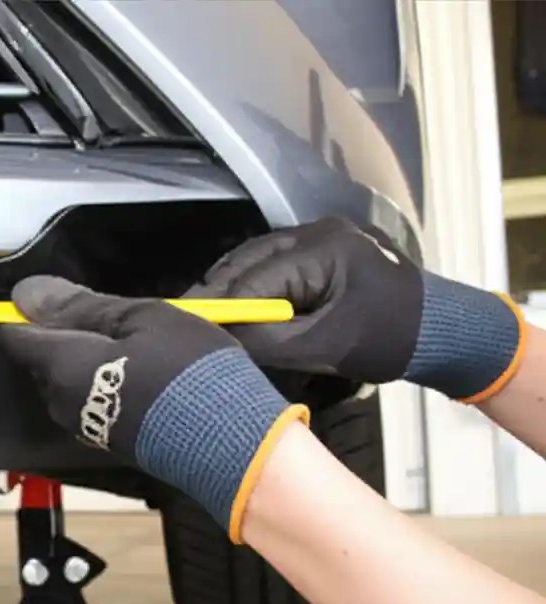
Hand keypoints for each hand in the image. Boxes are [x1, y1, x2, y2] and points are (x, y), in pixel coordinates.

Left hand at [0, 276, 307, 542]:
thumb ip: (80, 306)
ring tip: (138, 347)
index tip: (64, 297)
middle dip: (66, 334)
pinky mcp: (105, 441)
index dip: (30, 310)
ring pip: (67, 379)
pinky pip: (90, 401)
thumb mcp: (141, 319)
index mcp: (59, 366)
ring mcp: (81, 426)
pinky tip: (145, 375)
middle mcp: (59, 402)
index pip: (14, 335)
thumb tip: (28, 293)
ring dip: (91, 359)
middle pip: (41, 357)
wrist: (230, 443)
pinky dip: (107, 383)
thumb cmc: (188, 373)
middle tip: (118, 320)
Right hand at [189, 217, 524, 402]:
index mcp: (323, 250)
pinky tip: (239, 307)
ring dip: (232, 286)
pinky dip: (253, 285)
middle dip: (217, 290)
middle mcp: (317, 232)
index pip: (253, 277)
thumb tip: (221, 339)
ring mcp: (320, 236)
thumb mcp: (327, 348)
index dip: (217, 303)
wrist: (442, 329)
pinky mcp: (322, 250)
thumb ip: (270, 341)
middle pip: (248, 259)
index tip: (186, 323)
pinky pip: (274, 263)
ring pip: (257, 258)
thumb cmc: (391, 339)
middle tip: (185, 319)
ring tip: (206, 316)